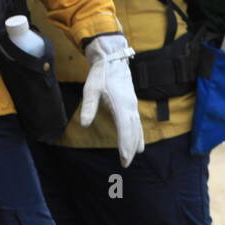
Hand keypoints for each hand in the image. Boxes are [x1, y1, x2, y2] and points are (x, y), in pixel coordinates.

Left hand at [80, 33, 143, 166]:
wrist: (113, 59)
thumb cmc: (101, 74)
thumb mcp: (91, 88)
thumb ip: (89, 106)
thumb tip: (84, 124)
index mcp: (121, 105)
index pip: (125, 130)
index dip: (125, 146)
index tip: (124, 159)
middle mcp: (130, 107)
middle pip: (133, 132)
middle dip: (130, 149)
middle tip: (125, 164)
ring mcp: (133, 106)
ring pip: (137, 128)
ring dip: (135, 143)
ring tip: (132, 157)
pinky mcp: (132, 104)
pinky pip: (137, 123)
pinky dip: (138, 135)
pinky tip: (139, 144)